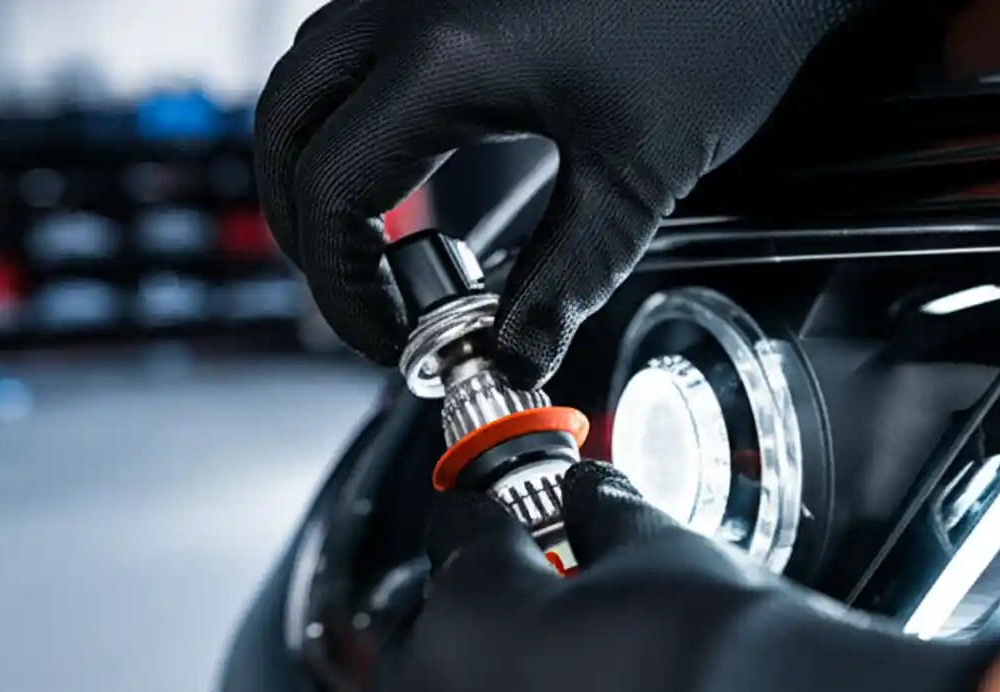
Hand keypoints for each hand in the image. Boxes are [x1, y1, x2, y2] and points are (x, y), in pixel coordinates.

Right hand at [256, 0, 868, 387]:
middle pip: (282, 130)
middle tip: (354, 299)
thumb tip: (517, 350)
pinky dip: (343, 116)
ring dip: (311, 165)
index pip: (331, 192)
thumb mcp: (637, 178)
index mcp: (444, 61)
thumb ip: (564, 280)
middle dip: (303, 232)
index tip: (389, 339)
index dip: (343, 289)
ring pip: (304, 80)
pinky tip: (392, 160)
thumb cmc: (718, 26)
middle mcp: (407, 6)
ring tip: (362, 244)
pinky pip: (349, 48)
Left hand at [379, 461, 999, 691]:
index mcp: (469, 607)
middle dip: (461, 599)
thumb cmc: (716, 650)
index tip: (495, 508)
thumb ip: (605, 515)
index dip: (483, 508)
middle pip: (421, 627)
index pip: (454, 529)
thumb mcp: (656, 551)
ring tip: (544, 648)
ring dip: (476, 664)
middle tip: (515, 583)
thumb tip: (591, 495)